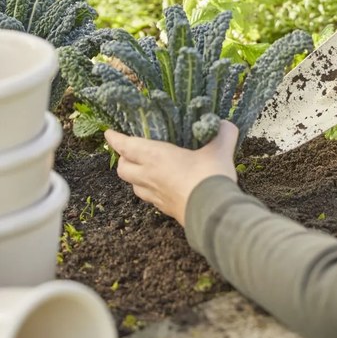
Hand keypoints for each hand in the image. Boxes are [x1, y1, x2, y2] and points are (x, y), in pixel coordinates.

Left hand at [104, 121, 238, 226]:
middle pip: (123, 169)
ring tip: (143, 171)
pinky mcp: (166, 210)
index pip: (126, 146)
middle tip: (129, 152)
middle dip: (122, 159)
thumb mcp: (219, 149)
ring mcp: (156, 196)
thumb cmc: (208, 177)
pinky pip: (150, 199)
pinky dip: (150, 191)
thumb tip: (226, 124)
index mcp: (155, 157)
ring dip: (134, 177)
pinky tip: (162, 188)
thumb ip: (223, 133)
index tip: (109, 133)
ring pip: (134, 186)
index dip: (115, 138)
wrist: (212, 212)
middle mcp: (149, 177)